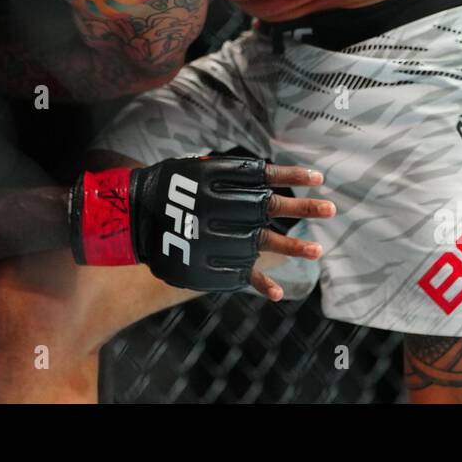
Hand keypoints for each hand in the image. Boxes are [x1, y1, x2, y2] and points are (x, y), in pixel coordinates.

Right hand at [68, 156, 334, 295]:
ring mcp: (215, 236)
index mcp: (216, 179)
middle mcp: (220, 206)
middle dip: (302, 208)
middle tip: (332, 209)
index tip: (319, 178)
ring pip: (261, 241)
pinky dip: (258, 284)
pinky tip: (278, 293)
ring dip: (292, 246)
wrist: (129, 218)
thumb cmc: (164, 187)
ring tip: (318, 250)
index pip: (262, 175)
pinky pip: (237, 275)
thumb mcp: (189, 168)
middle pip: (269, 207)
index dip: (291, 176)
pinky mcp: (206, 262)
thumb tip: (256, 172)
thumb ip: (221, 170)